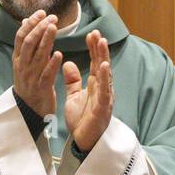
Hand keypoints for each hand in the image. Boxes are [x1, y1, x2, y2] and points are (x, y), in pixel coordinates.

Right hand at [12, 10, 61, 117]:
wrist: (28, 111)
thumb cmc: (30, 83)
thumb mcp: (25, 63)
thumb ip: (28, 44)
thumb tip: (26, 21)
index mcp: (18, 59)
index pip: (21, 37)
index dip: (31, 24)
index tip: (42, 12)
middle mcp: (22, 66)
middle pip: (28, 44)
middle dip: (39, 28)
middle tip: (52, 17)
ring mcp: (30, 77)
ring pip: (37, 56)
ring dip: (45, 40)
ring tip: (54, 27)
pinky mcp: (41, 88)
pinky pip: (46, 74)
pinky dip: (51, 63)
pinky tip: (59, 53)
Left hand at [64, 30, 113, 153]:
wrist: (84, 141)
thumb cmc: (82, 120)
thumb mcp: (73, 96)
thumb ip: (72, 81)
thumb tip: (68, 63)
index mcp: (95, 86)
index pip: (96, 63)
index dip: (94, 49)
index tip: (91, 34)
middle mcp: (103, 89)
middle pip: (102, 65)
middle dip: (99, 49)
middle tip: (97, 32)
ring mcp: (105, 97)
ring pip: (106, 74)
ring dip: (104, 58)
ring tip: (101, 43)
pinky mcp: (103, 107)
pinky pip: (104, 90)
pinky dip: (105, 78)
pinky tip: (104, 66)